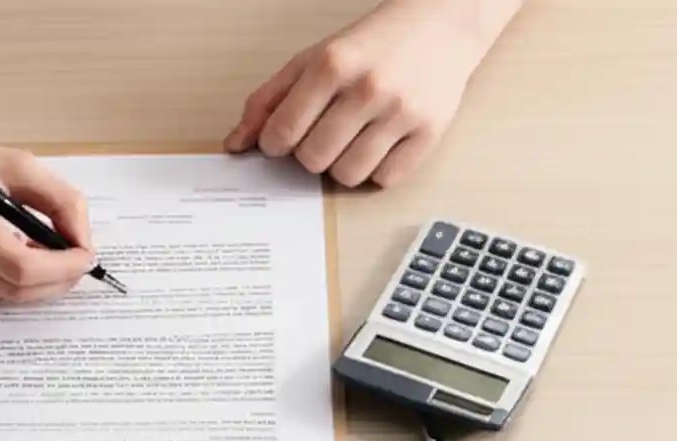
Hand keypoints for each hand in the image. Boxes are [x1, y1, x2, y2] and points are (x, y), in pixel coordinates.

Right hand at [0, 136, 94, 301]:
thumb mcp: (20, 165)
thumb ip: (60, 202)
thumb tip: (83, 245)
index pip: (20, 266)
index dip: (61, 268)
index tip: (87, 256)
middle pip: (14, 289)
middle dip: (57, 281)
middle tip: (79, 263)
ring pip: (4, 295)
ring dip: (40, 283)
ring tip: (54, 257)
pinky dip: (16, 278)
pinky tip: (25, 256)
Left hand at [224, 0, 499, 187]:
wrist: (441, 25)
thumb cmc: (370, 46)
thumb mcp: (311, 60)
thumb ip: (268, 100)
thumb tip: (235, 144)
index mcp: (331, 66)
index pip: (281, 134)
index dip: (275, 144)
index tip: (284, 137)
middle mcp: (368, 88)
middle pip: (312, 160)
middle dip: (309, 154)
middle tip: (323, 133)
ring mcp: (402, 112)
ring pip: (348, 175)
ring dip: (342, 165)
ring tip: (352, 139)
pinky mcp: (430, 132)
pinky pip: (385, 179)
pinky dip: (377, 170)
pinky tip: (380, 144)